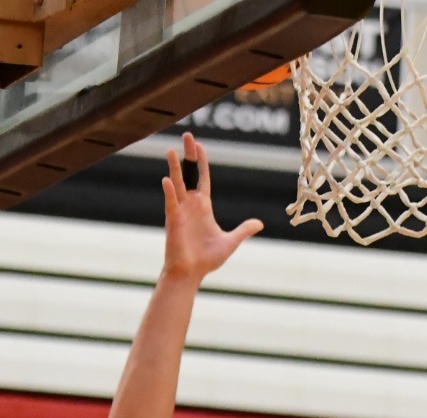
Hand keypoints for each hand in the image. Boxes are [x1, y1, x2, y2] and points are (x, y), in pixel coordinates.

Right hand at [159, 133, 261, 281]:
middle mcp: (190, 205)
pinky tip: (167, 179)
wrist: (191, 274)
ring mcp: (180, 211)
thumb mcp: (230, 241)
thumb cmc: (206, 259)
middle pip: (189, 173)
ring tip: (171, 150)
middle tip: (187, 135)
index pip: (202, 178)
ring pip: (177, 184)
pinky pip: (171, 203)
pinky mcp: (174, 221)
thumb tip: (259, 223)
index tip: (199, 145)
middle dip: (188, 155)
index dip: (202, 161)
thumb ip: (243, 230)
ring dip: (174, 167)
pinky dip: (169, 192)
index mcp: (203, 207)